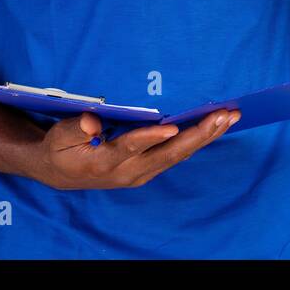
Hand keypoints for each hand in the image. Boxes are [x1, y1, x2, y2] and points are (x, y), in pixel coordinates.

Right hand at [28, 109, 241, 189]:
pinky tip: (216, 127)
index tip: (170, 126)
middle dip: (198, 134)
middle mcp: (129, 171)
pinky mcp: (149, 170)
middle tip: (222, 115)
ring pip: (179, 155)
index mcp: (105, 161)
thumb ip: (76, 129)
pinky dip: (198, 140)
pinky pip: (177, 155)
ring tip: (229, 117)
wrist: (61, 174)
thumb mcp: (60, 137)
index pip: (131, 147)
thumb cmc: (61, 149)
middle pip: (168, 153)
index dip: (150, 137)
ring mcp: (142, 173)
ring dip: (206, 136)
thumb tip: (92, 123)